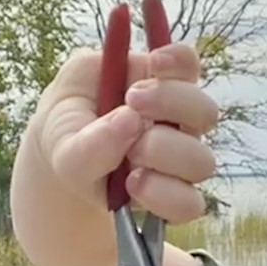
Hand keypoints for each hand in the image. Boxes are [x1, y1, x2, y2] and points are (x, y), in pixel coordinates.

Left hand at [25, 42, 220, 223]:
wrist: (61, 172)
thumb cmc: (67, 129)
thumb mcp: (61, 117)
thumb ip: (91, 124)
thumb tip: (130, 122)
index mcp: (156, 84)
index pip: (187, 63)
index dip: (180, 61)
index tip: (155, 63)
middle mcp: (178, 122)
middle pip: (206, 111)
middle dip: (170, 105)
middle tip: (132, 105)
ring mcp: (181, 162)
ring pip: (201, 161)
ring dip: (163, 156)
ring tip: (127, 160)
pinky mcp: (176, 198)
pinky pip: (190, 204)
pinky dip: (162, 197)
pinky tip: (132, 188)